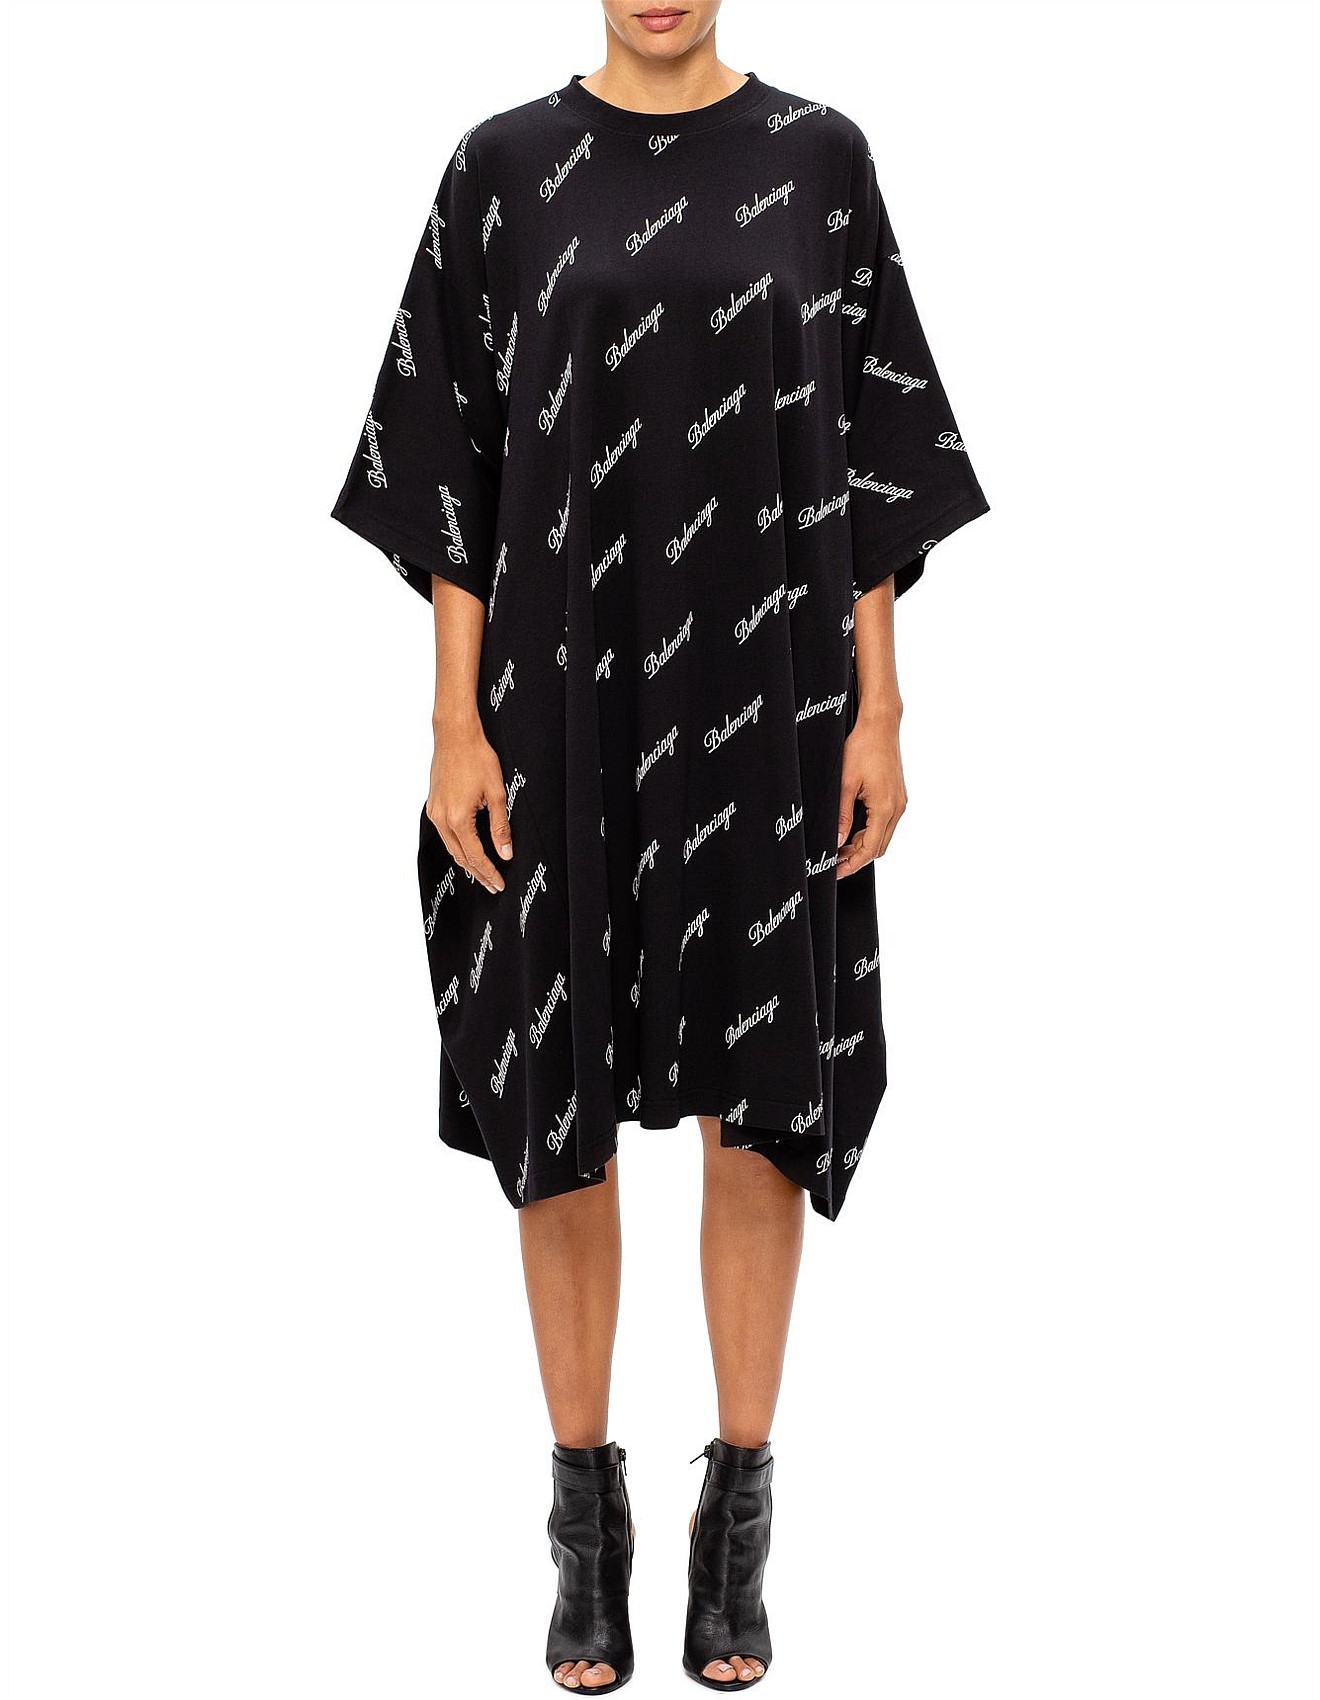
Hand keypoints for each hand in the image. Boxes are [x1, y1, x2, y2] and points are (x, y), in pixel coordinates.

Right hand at [428, 718, 512, 893]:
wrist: (455, 735)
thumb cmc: (476, 757)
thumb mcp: (496, 794)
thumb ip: (500, 827)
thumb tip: (505, 852)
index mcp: (458, 819)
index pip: (476, 856)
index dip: (489, 872)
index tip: (499, 884)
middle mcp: (441, 819)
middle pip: (460, 856)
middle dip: (478, 873)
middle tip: (493, 885)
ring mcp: (434, 812)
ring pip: (451, 847)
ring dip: (466, 862)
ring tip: (482, 873)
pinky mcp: (433, 805)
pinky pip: (444, 834)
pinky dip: (456, 846)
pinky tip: (466, 849)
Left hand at [836, 709, 906, 878]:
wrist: (880, 725)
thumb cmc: (862, 747)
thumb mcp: (845, 783)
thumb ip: (842, 816)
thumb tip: (837, 841)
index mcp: (885, 808)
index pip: (870, 849)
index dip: (852, 864)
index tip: (836, 871)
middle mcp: (897, 808)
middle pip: (878, 846)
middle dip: (856, 858)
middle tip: (833, 862)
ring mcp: (899, 802)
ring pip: (882, 835)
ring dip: (862, 845)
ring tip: (838, 848)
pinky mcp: (897, 795)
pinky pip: (884, 823)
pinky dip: (869, 831)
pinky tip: (851, 830)